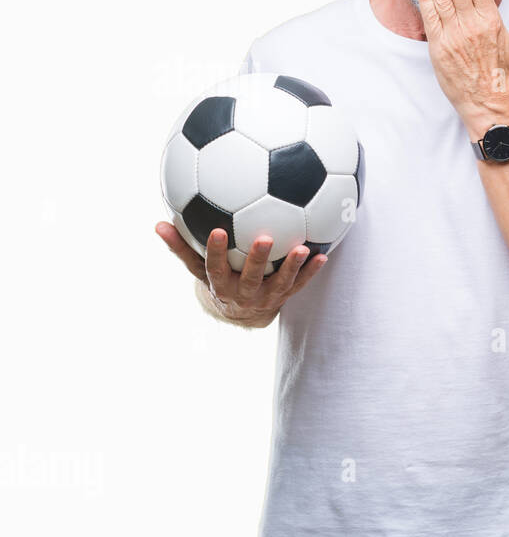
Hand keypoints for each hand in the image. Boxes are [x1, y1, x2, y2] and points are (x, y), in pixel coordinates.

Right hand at [155, 223, 326, 323]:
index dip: (215, 251)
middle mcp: (243, 294)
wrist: (240, 312)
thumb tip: (158, 225)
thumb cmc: (217, 277)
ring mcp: (266, 298)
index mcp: (220, 284)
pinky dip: (311, 272)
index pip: (214, 268)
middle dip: (258, 260)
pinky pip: (299, 285)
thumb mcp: (197, 267)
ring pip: (280, 284)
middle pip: (251, 278)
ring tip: (303, 249)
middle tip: (265, 238)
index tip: (217, 230)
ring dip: (292, 267)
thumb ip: (181, 247)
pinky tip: (322, 256)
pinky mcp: (284, 297)